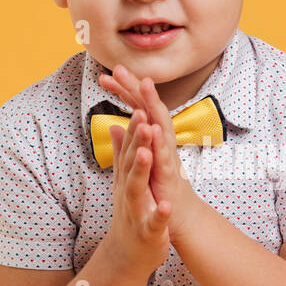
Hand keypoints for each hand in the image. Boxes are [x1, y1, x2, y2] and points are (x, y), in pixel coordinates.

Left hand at [99, 66, 202, 243]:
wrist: (178, 217)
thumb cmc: (160, 187)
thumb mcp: (141, 161)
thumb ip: (129, 141)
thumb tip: (114, 124)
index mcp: (154, 138)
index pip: (139, 108)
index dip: (124, 91)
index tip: (106, 75)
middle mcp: (164, 143)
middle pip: (151, 110)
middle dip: (137, 89)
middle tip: (119, 69)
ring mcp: (168, 158)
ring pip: (162, 129)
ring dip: (155, 110)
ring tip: (145, 89)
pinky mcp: (170, 178)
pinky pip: (167, 162)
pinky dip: (161, 149)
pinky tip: (154, 135)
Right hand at [104, 110, 170, 275]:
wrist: (127, 255)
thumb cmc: (130, 214)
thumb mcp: (124, 182)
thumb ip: (122, 155)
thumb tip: (117, 126)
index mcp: (127, 178)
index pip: (131, 148)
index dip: (136, 127)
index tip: (140, 104)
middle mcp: (128, 191)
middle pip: (131, 162)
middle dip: (137, 140)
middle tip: (142, 116)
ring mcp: (136, 211)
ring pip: (136, 188)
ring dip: (141, 170)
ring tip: (147, 152)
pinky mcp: (147, 232)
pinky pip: (152, 223)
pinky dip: (159, 215)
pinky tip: (165, 206)